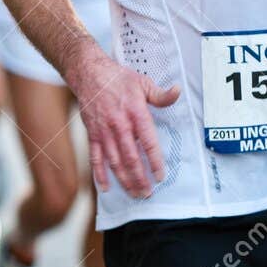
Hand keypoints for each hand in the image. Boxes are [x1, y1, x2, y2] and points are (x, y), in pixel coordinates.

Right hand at [67, 43, 179, 196]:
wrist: (88, 73)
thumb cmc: (117, 78)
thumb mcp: (142, 82)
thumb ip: (160, 95)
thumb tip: (177, 92)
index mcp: (135, 113)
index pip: (148, 142)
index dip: (155, 161)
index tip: (160, 176)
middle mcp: (119, 125)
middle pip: (131, 158)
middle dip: (140, 178)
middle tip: (147, 193)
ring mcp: (104, 132)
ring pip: (115, 162)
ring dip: (124, 180)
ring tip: (134, 194)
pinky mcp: (92, 134)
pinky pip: (95, 158)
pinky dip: (99, 175)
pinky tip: (105, 188)